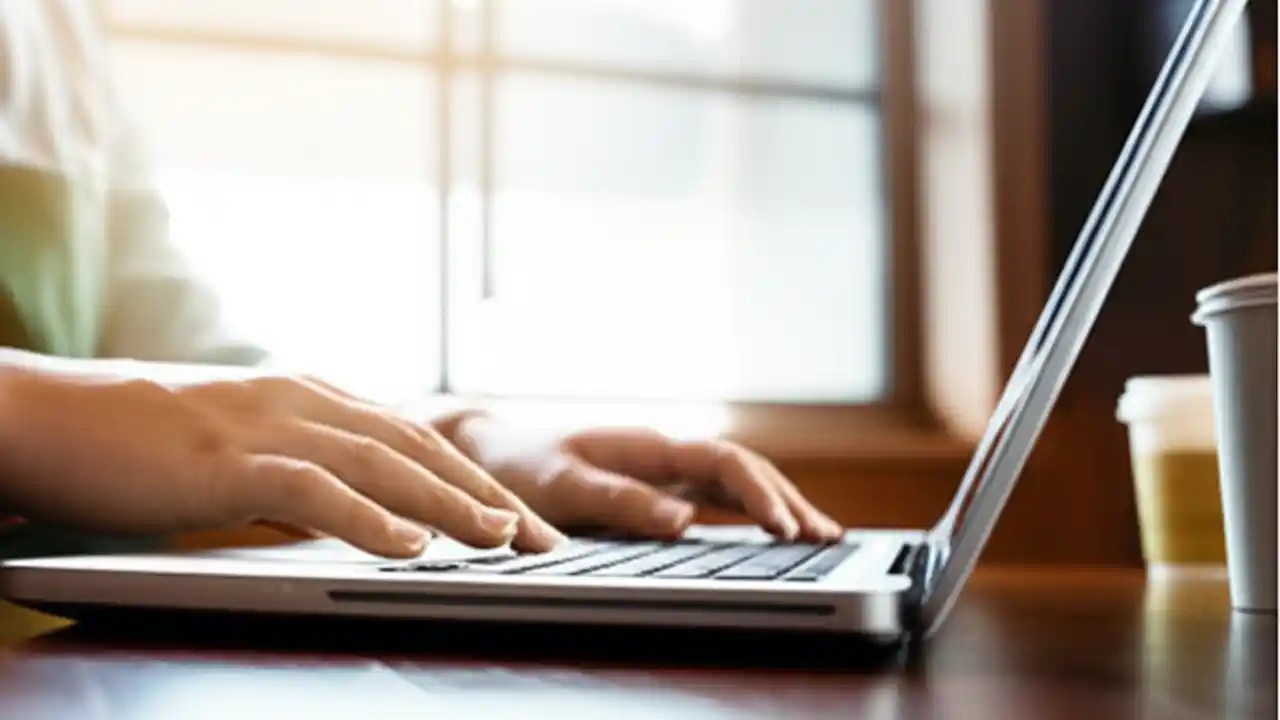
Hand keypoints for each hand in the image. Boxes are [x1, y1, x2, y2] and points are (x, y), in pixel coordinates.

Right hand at [0, 369, 564, 556]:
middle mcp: (306, 402)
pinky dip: (369, 519)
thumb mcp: (244, 446)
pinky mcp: (229, 462)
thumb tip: (355, 504)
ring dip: (449, 504)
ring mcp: (269, 427)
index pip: (415, 438)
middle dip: (486, 493)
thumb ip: (304, 464)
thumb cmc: (146, 439)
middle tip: (542, 538)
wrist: (55, 416)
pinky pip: (315, 490)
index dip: (475, 478)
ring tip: (502, 539)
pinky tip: (410, 547)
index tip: (522, 519)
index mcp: (313, 397)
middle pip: (420, 447)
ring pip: (383, 464)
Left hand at [449, 417, 843, 542]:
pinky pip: (717, 495)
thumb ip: (619, 500)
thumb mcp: (563, 487)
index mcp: (649, 445)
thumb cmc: (522, 467)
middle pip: (744, 469)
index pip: (723, 462)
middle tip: (827, 537)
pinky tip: (772, 530)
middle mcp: (664, 452)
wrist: (491, 453)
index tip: (785, 527)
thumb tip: (683, 520)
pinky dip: (751, 510)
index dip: (759, 493)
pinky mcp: (657, 486)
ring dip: (777, 504)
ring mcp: (664, 468)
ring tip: (820, 535)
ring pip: (736, 481)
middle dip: (787, 500)